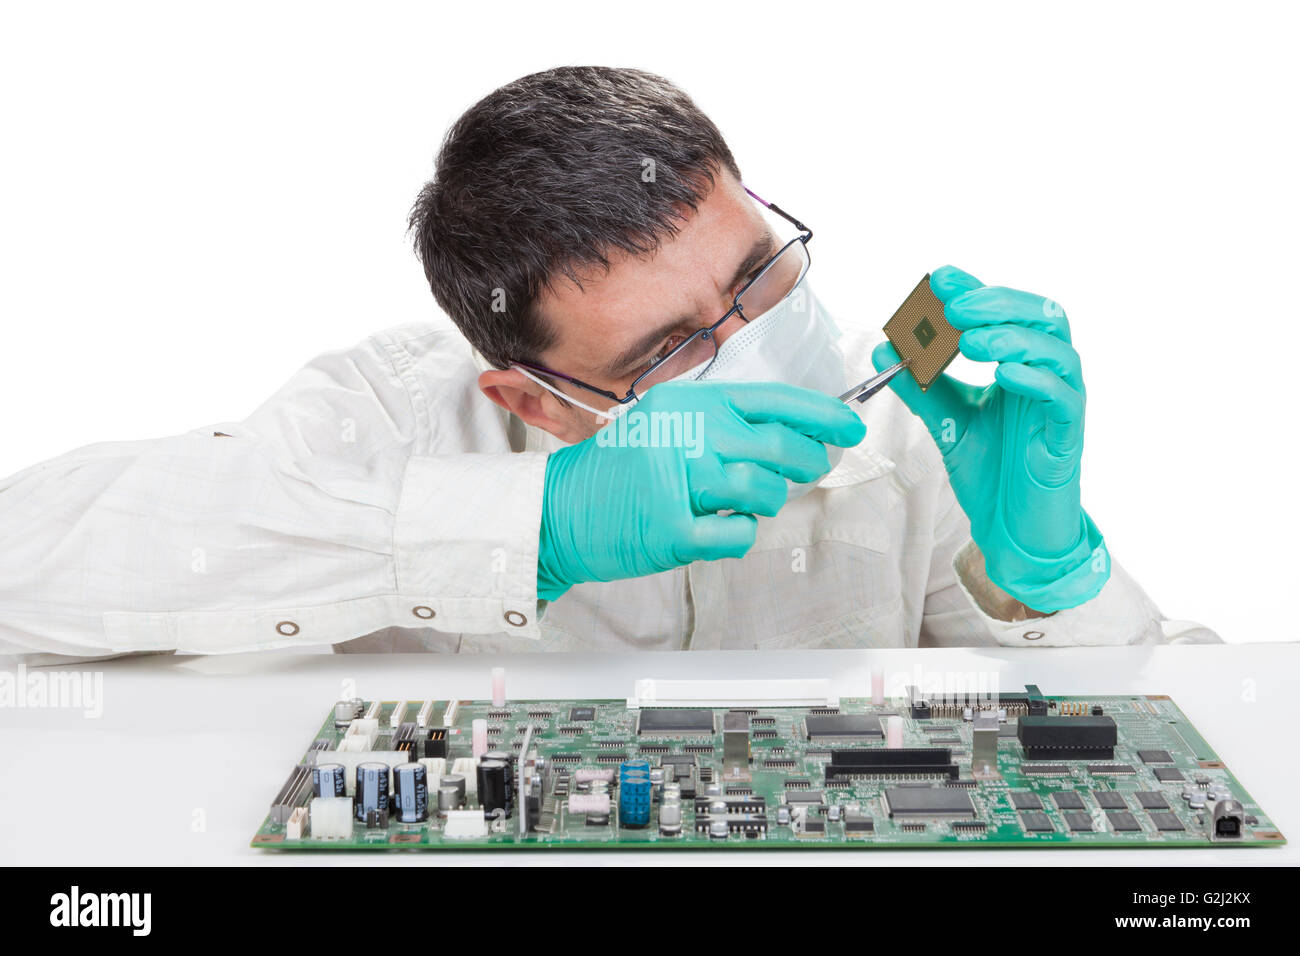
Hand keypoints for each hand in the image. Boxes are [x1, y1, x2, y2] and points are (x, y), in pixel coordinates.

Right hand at [537, 380, 866, 599]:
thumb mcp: (664, 424)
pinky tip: (722, 525)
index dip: (820, 414)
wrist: (559, 511)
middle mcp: (685, 435)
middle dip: (808, 460)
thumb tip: (792, 434)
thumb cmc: (617, 471)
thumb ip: (720, 424)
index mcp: (687, 403)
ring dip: (767, 501)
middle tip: (812, 469)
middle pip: (777, 446)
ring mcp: (678, 482)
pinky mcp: (672, 529)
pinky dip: (741, 533)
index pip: (770, 401)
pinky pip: (738, 533)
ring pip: (763, 491)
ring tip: (746, 501)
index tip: (850, 426)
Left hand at [872, 265, 1108, 609]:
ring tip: (970, 342)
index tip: (939, 278)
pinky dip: (1036, 380)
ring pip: (1058, 350)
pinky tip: (1003, 374)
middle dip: (999, 303)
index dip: (978, 288)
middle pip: (1043, 317)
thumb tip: (884, 350)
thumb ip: (920, 386)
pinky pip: (1064, 398)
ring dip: (1014, 337)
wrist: (1012, 529)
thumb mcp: (946, 422)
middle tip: (956, 305)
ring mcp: (1062, 404)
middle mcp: (1047, 376)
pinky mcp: (1067, 437)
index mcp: (1021, 364)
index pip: (1008, 311)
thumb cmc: (991, 471)